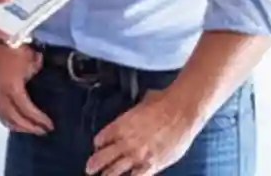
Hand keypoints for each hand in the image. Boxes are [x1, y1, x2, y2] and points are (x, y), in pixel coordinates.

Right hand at [0, 43, 52, 134]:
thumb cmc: (12, 47)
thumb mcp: (30, 58)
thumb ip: (37, 70)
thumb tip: (41, 76)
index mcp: (12, 87)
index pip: (26, 109)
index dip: (38, 119)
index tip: (49, 124)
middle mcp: (1, 94)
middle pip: (15, 118)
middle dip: (30, 127)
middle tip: (43, 130)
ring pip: (5, 118)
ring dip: (19, 127)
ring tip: (31, 129)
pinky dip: (8, 121)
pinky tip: (16, 123)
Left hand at [85, 91, 202, 175]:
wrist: (180, 110)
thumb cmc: (164, 103)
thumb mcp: (141, 104)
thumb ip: (136, 112)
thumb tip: (140, 109)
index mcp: (120, 125)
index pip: (101, 139)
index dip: (99, 145)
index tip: (98, 148)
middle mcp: (125, 142)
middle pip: (102, 157)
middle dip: (94, 164)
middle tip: (89, 169)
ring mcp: (137, 155)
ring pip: (114, 171)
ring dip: (107, 175)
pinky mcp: (151, 164)